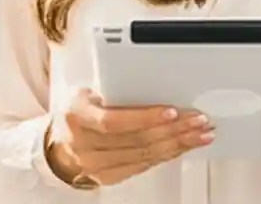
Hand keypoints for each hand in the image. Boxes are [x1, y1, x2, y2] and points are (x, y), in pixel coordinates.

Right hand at [44, 88, 215, 187]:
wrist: (60, 143)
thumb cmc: (78, 112)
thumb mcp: (86, 92)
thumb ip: (114, 89)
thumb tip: (156, 81)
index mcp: (78, 117)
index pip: (114, 122)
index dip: (146, 117)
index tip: (172, 111)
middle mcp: (85, 145)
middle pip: (137, 140)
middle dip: (174, 129)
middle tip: (198, 120)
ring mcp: (96, 166)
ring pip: (145, 155)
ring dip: (178, 143)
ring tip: (201, 133)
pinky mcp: (109, 177)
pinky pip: (145, 166)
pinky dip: (169, 154)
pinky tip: (184, 146)